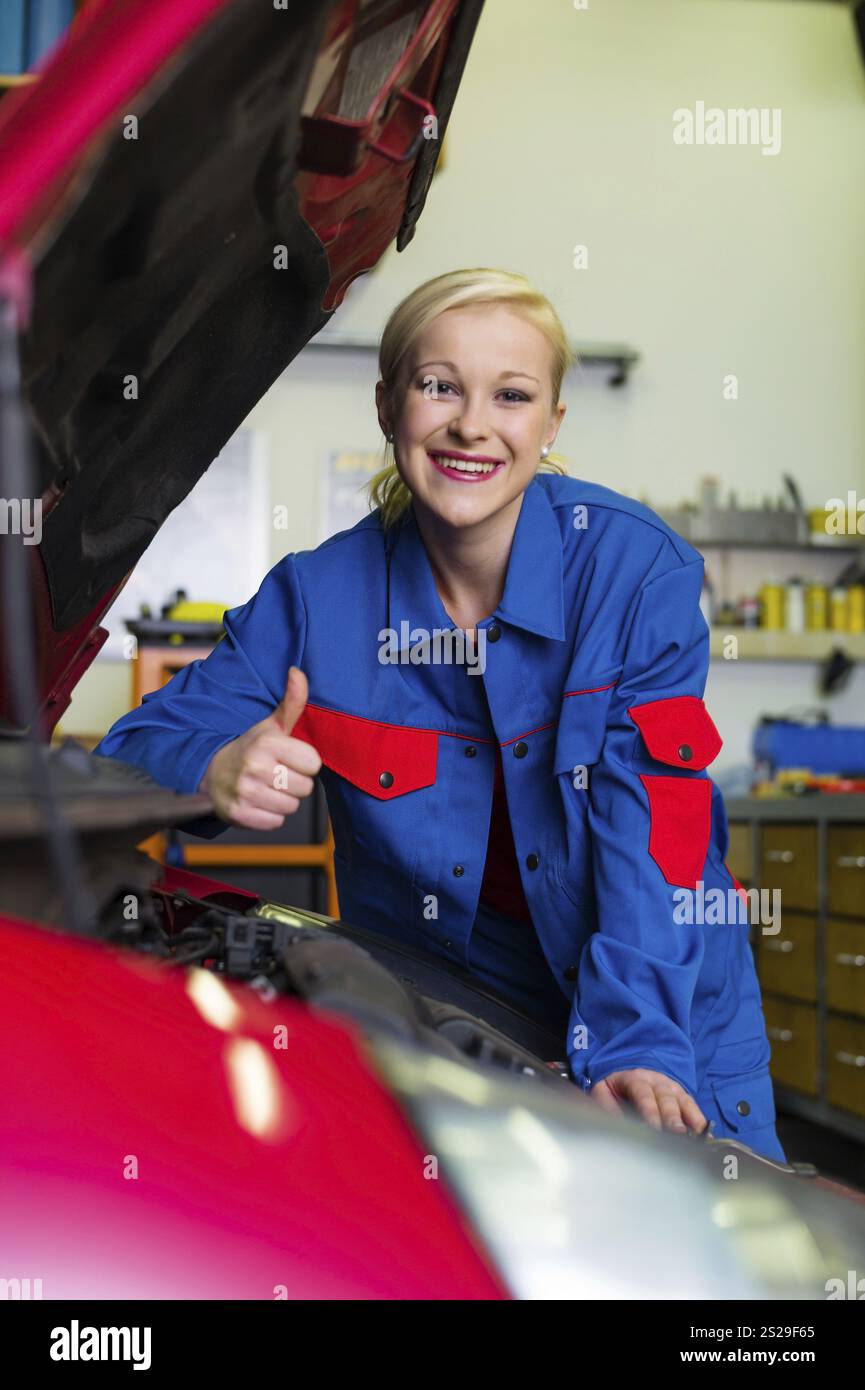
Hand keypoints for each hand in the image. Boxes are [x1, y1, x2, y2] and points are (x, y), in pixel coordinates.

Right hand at [199, 666, 321, 829]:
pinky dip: (269, 816)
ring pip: (291, 807)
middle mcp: (255, 767)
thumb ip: (291, 701)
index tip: (288, 759)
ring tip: (266, 787)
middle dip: (294, 783)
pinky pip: (275, 823)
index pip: (314, 764)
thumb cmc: (249, 748)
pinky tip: (258, 802)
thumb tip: (298, 671)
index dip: (304, 763)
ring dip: (282, 800)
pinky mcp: (239, 815)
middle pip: (305, 788)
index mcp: (267, 743)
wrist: (210, 772)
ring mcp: (246, 793)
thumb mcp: (270, 725)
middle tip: (275, 774)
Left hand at [588, 1068, 707, 1135]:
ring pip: (682, 1102)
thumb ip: (606, 1106)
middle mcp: (657, 1082)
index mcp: (635, 1079)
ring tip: (695, 1137)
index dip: (649, 1111)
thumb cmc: (615, 1086)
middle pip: (666, 1100)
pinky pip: (692, 1106)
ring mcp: (672, 1088)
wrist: (631, 1068)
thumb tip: (614, 1125)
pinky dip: (699, 1120)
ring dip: (689, 1120)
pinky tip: (705, 1133)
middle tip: (678, 1135)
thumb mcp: (602, 1090)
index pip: (643, 1094)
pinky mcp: (682, 1096)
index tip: (653, 1128)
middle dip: (672, 1118)